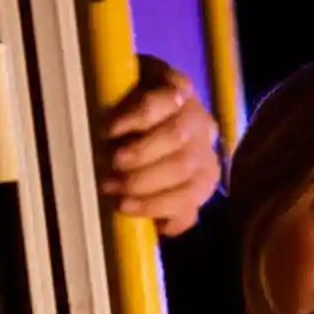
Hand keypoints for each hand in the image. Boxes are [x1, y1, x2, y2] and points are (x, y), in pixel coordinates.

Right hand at [101, 55, 220, 237]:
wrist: (134, 89)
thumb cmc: (137, 146)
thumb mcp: (152, 181)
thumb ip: (164, 205)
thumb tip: (165, 230)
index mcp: (203, 173)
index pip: (190, 196)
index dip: (155, 204)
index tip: (121, 206)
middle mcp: (205, 143)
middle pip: (183, 167)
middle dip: (143, 180)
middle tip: (108, 182)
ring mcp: (194, 110)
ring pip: (176, 136)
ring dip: (140, 152)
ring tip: (111, 158)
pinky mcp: (177, 82)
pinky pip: (162, 102)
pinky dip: (135, 118)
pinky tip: (112, 128)